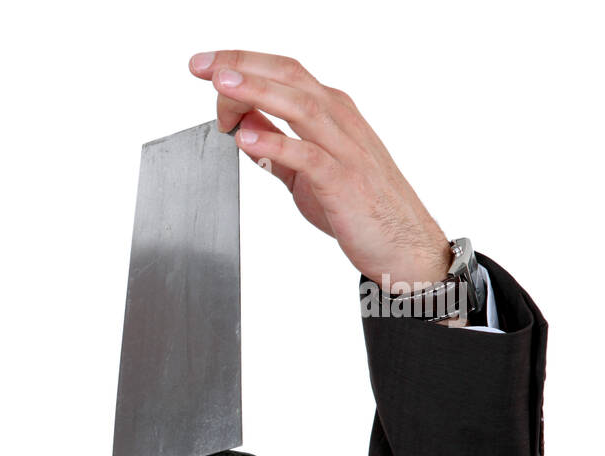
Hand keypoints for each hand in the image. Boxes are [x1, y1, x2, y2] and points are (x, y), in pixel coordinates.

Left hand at [188, 50, 451, 287]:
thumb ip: (277, 147)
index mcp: (331, 111)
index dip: (243, 64)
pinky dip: (276, 144)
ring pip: (300, 106)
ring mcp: (344, 148)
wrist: (403, 243)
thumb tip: (243, 125)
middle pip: (288, 76)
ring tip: (222, 85)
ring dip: (258, 92)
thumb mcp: (306, 170)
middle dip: (242, 65)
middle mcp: (339, 119)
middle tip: (200, 64)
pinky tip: (246, 139)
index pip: (283, 73)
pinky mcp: (344, 181)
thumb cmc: (359, 205)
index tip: (204, 67)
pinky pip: (308, 156)